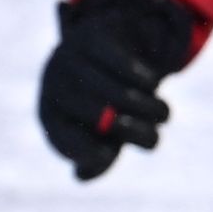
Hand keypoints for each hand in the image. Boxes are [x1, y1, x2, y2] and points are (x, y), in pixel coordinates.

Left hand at [39, 0, 197, 180]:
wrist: (98, 44)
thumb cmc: (97, 100)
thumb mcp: (96, 132)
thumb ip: (94, 159)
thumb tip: (82, 175)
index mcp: (50, 114)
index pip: (65, 141)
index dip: (92, 154)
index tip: (111, 154)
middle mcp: (54, 84)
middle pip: (97, 115)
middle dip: (132, 130)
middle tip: (152, 135)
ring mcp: (70, 57)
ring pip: (117, 91)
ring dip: (148, 107)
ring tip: (162, 114)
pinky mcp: (91, 36)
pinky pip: (124, 64)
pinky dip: (145, 79)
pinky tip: (154, 83)